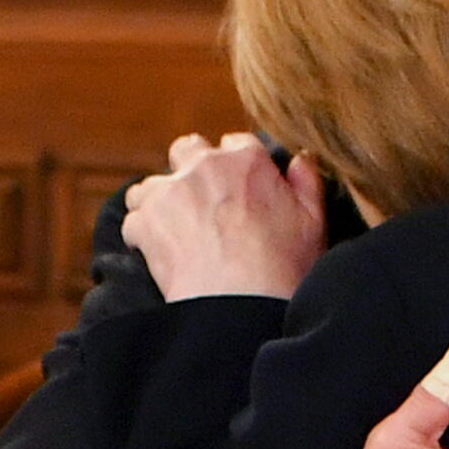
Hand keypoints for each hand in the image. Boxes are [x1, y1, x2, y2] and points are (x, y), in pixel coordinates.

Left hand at [123, 133, 324, 301]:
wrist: (241, 305)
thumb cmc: (283, 267)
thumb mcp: (313, 221)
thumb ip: (307, 182)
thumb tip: (298, 160)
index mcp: (246, 160)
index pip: (235, 142)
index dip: (236, 164)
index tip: (237, 185)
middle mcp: (204, 166)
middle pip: (187, 149)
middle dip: (190, 168)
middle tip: (201, 201)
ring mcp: (170, 191)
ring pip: (152, 184)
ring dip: (160, 201)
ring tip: (175, 230)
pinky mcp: (145, 221)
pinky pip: (134, 220)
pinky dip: (143, 234)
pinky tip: (160, 252)